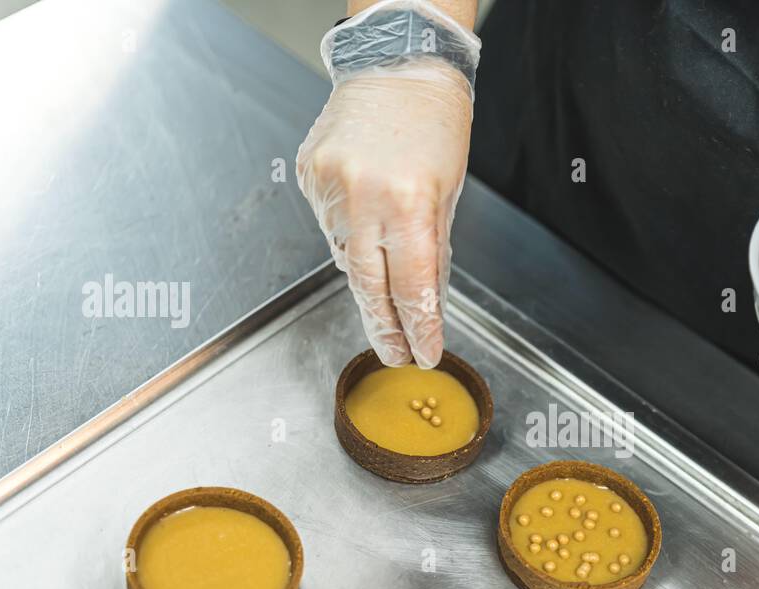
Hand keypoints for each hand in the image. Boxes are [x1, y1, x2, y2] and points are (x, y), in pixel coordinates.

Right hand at [297, 10, 477, 367]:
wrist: (396, 63)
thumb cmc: (434, 123)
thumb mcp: (449, 191)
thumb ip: (434, 250)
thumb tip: (427, 303)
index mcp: (409, 200)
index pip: (412, 286)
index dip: (418, 327)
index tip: (424, 352)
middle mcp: (364, 196)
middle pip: (369, 284)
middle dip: (383, 327)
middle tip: (395, 354)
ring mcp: (329, 186)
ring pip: (346, 257)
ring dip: (367, 281)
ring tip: (384, 298)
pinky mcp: (309, 176)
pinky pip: (329, 225)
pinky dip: (348, 238)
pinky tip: (363, 229)